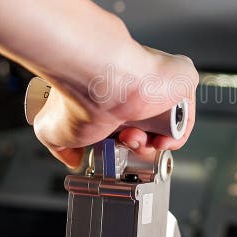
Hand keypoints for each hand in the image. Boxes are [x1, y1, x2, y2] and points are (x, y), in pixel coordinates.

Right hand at [32, 38, 197, 167]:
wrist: (101, 79)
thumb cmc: (76, 95)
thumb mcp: (52, 129)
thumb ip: (61, 146)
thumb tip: (71, 158)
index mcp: (109, 89)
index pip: (122, 121)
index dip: (117, 142)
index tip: (108, 147)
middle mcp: (134, 83)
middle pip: (145, 126)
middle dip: (134, 144)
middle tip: (121, 143)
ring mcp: (158, 80)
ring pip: (164, 124)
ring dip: (150, 144)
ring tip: (135, 140)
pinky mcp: (181, 79)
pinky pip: (184, 117)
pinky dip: (175, 138)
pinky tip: (159, 140)